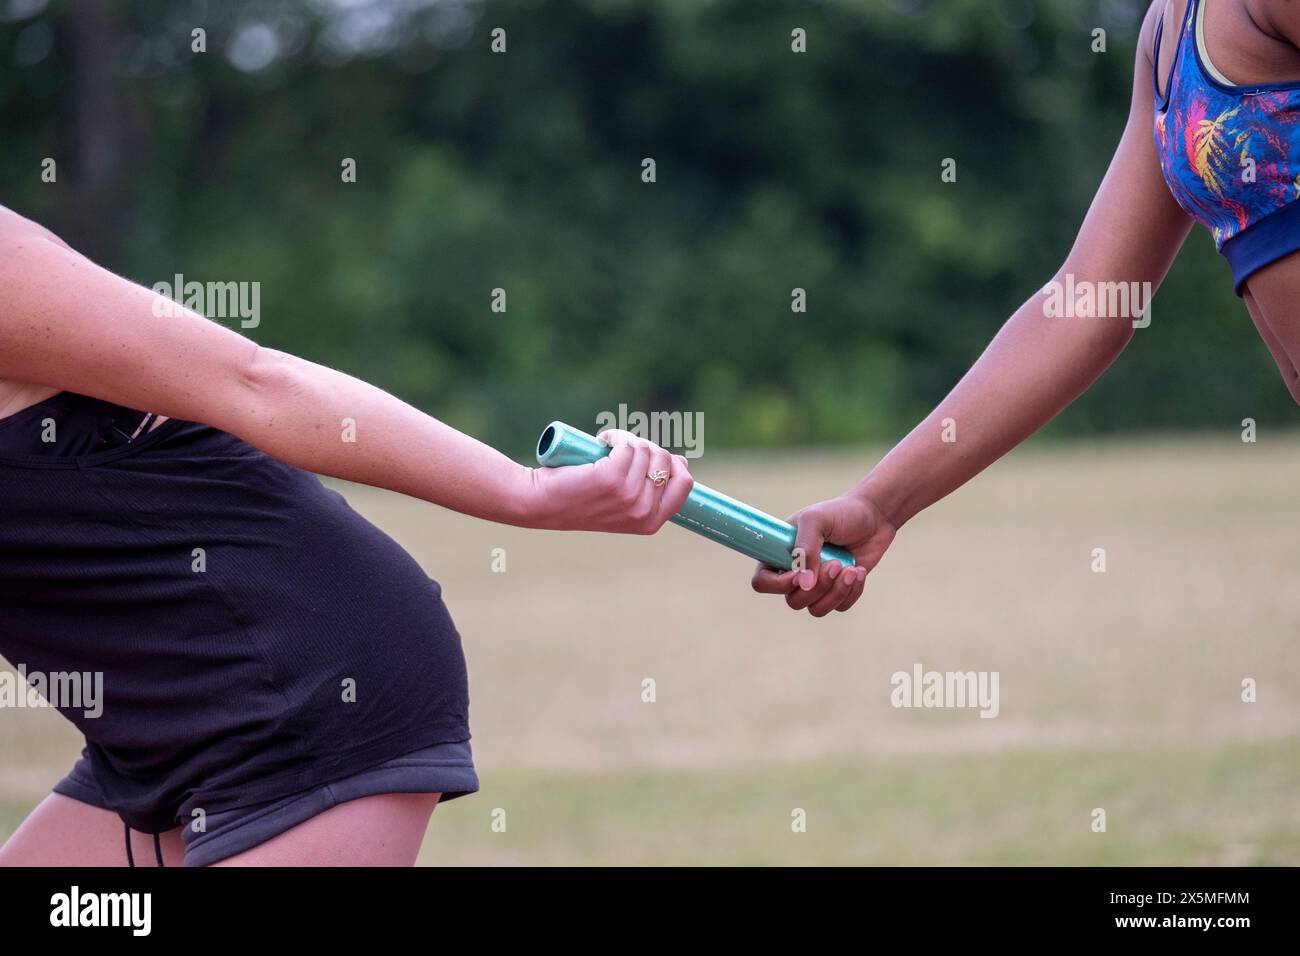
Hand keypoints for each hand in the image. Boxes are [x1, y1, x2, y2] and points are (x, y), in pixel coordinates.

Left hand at [525, 429, 692, 532]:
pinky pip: (627, 444)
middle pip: (667, 462)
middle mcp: (642, 512)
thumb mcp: (623, 500)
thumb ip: (652, 487)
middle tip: (621, 451)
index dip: (672, 464)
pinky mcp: (610, 478)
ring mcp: (627, 496)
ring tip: (605, 448)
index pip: (683, 484)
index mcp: (650, 522)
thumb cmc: (582, 499)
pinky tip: (599, 441)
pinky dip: (614, 436)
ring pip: (646, 450)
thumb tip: (681, 462)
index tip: (651, 457)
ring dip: (626, 440)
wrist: (541, 503)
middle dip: (648, 448)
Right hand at [751, 492, 896, 615]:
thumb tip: (805, 585)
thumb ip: (806, 549)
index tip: (800, 574)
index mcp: (779, 554)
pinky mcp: (838, 591)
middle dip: (819, 587)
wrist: (874, 516)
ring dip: (836, 592)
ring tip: (851, 569)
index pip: (763, 582)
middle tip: (836, 564)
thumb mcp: (816, 520)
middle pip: (794, 601)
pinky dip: (851, 592)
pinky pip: (839, 607)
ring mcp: (817, 585)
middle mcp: (795, 573)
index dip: (778, 585)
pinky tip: (858, 571)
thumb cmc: (840, 513)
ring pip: (816, 609)